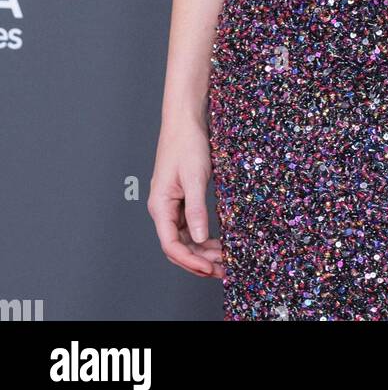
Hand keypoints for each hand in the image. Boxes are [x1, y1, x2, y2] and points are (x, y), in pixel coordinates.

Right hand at [148, 113, 224, 278]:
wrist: (185, 119)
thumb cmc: (187, 143)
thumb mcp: (195, 177)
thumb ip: (197, 209)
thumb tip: (200, 239)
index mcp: (160, 206)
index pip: (172, 245)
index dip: (190, 261)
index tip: (211, 268)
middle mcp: (163, 209)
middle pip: (178, 246)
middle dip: (199, 261)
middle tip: (223, 270)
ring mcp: (172, 204)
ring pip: (185, 238)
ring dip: (203, 251)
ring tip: (225, 259)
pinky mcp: (182, 198)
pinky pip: (190, 226)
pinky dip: (203, 237)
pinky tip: (219, 242)